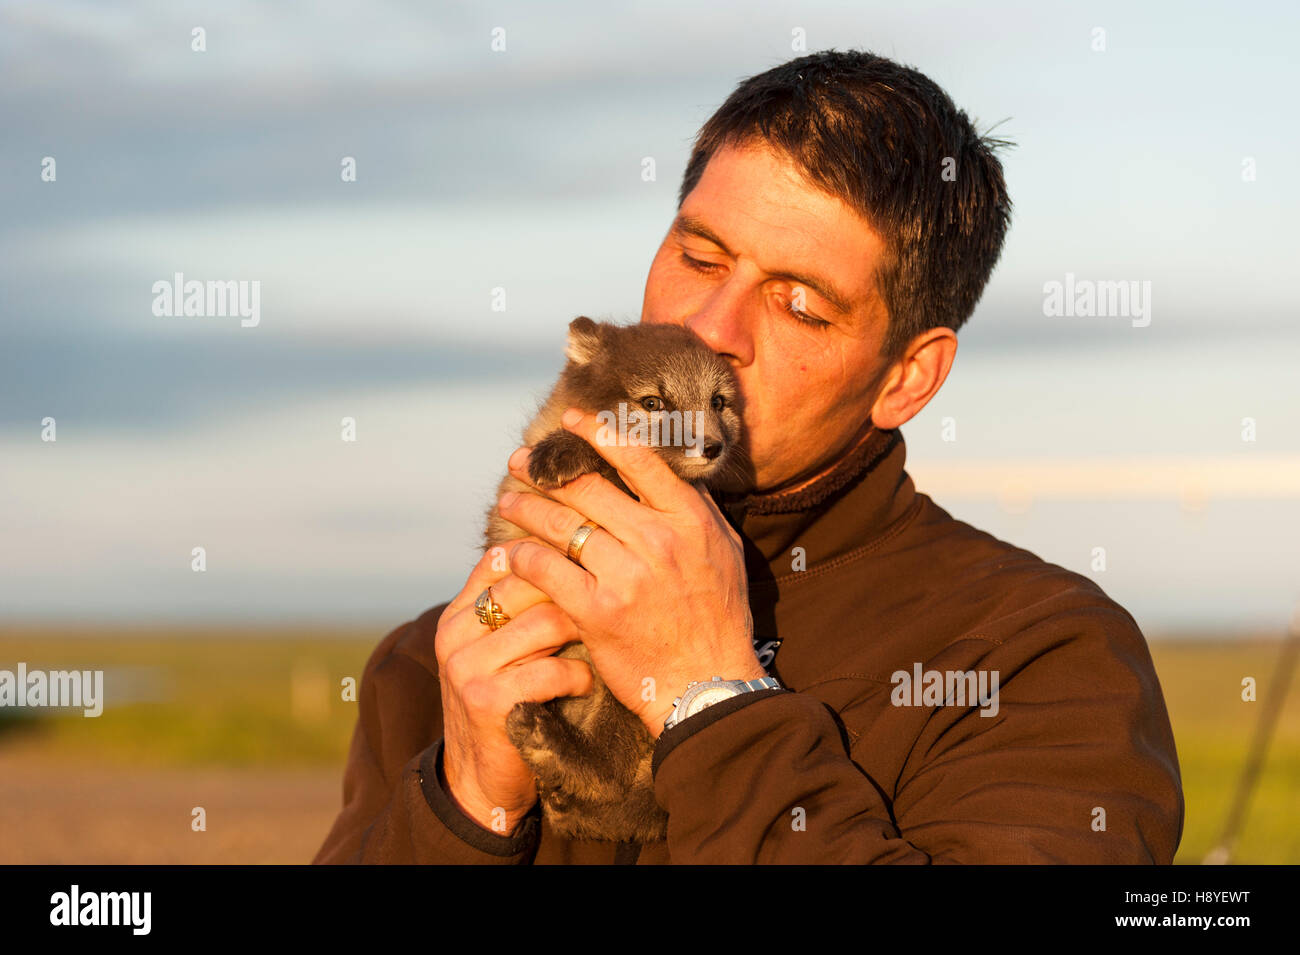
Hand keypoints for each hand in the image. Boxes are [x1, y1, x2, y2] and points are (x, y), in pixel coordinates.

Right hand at [435, 542, 592, 834]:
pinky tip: (585, 684)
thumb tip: (564, 552)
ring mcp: (466, 667)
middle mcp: (454, 634)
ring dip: (583, 633)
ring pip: (544, 623)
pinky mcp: (487, 701)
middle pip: (528, 584)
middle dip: (575, 592)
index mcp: (457, 615)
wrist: (481, 782)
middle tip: (606, 606)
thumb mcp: (499, 652)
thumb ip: (515, 610)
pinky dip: (579, 675)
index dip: (549, 555)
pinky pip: (551, 670)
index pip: (503, 561)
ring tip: (597, 646)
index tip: (588, 564)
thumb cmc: (507, 705)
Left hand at [498, 408, 765, 737]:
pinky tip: (509, 554)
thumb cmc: (718, 619)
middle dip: (546, 470)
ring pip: (561, 525)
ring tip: (506, 501)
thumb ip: (696, 510)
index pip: (638, 459)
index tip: (571, 421)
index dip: (599, 433)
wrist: (708, 686)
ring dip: (525, 508)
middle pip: (588, 487)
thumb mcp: (724, 553)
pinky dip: (522, 558)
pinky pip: (546, 570)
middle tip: (521, 461)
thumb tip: (668, 470)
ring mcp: (626, 575)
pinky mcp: (597, 611)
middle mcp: (658, 540)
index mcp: (690, 519)